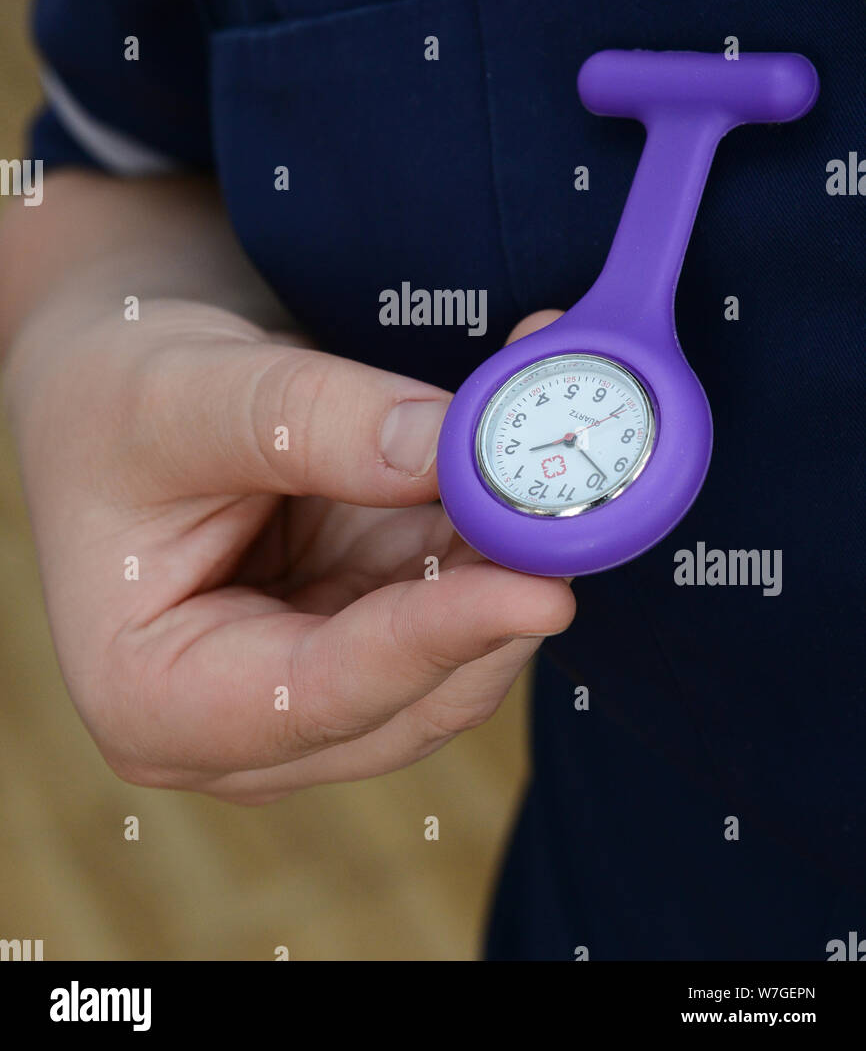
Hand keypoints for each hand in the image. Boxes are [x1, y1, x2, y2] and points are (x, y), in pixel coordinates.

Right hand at [5, 298, 574, 802]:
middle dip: (496, 595)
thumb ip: (308, 424)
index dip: (435, 642)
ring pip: (455, 655)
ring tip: (549, 443)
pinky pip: (461, 601)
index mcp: (153, 697)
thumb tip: (450, 450)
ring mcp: (315, 685)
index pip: (315, 697)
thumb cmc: (113, 398)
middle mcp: (243, 722)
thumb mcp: (182, 395)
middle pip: (406, 695)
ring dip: (512, 556)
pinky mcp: (369, 632)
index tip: (541, 587)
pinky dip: (501, 534)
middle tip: (572, 498)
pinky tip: (521, 448)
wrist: (124, 384)